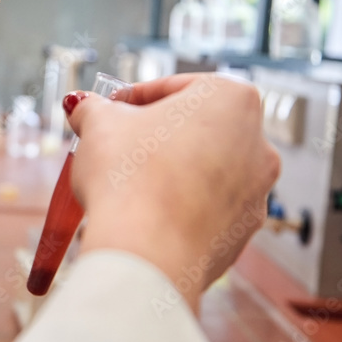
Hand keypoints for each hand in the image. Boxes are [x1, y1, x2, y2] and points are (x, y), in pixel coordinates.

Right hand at [65, 74, 279, 309]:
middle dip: (155, 133)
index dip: (134, 97)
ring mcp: (255, 191)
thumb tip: (84, 107)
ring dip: (168, 169)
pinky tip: (145, 211)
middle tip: (116, 143)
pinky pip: (204, 207)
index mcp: (232, 99)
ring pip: (203, 169)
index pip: (176, 86)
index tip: (111, 110)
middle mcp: (257, 142)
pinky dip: (178, 205)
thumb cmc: (130, 178)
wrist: (147, 254)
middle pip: (195, 127)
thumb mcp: (98, 124)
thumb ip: (93, 108)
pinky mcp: (242, 231)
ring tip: (127, 181)